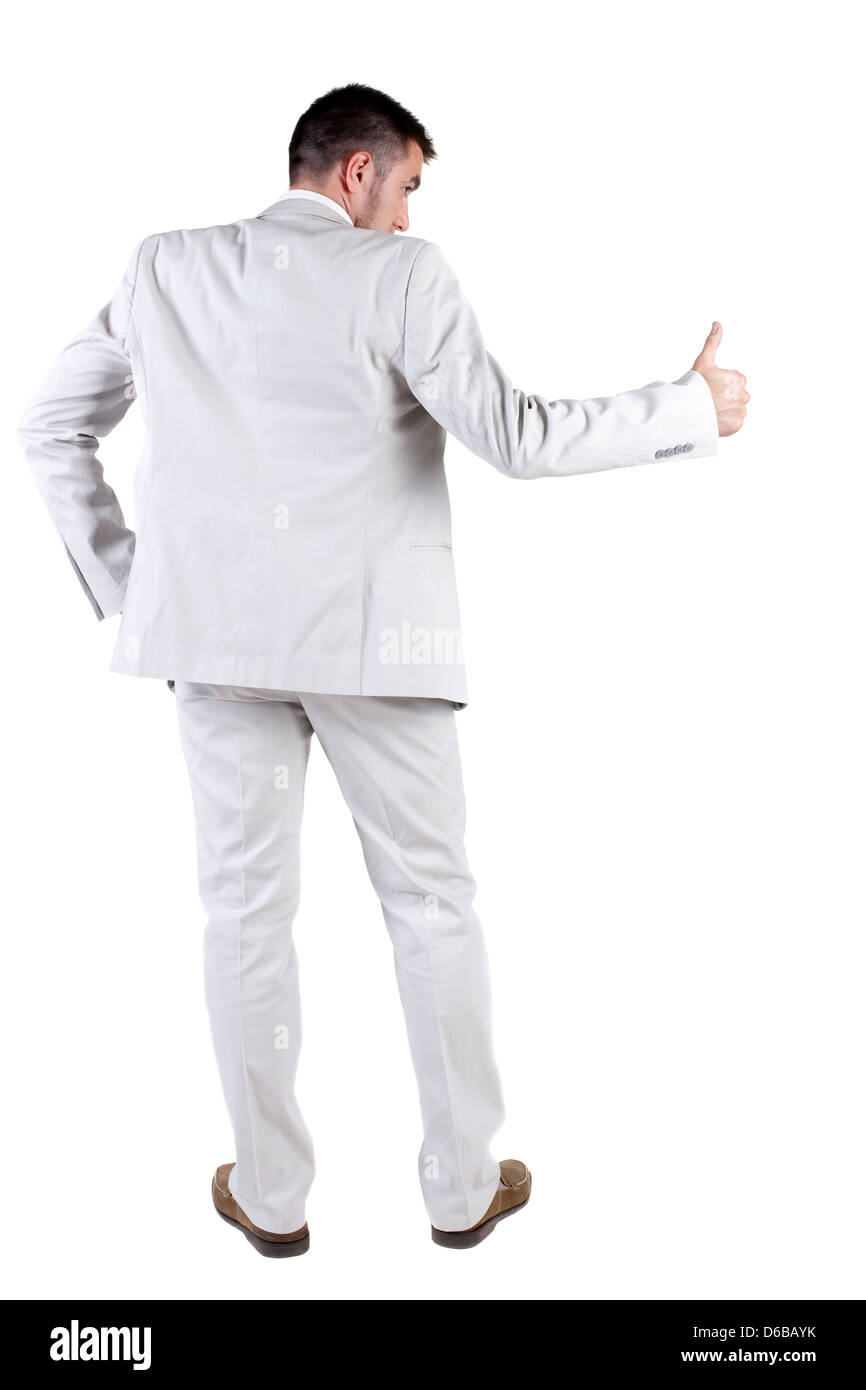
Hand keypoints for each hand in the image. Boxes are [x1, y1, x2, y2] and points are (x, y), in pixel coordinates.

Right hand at [691, 323, 748, 437]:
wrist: (687, 410)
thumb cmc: (694, 386)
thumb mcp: (703, 361)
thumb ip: (713, 342)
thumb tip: (717, 324)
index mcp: (739, 379)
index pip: (735, 382)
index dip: (722, 384)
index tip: (711, 387)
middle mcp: (743, 395)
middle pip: (736, 396)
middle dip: (725, 398)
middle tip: (710, 399)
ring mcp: (740, 412)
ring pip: (736, 410)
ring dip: (726, 410)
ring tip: (711, 410)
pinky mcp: (736, 426)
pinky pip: (734, 423)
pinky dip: (726, 422)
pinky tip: (714, 418)